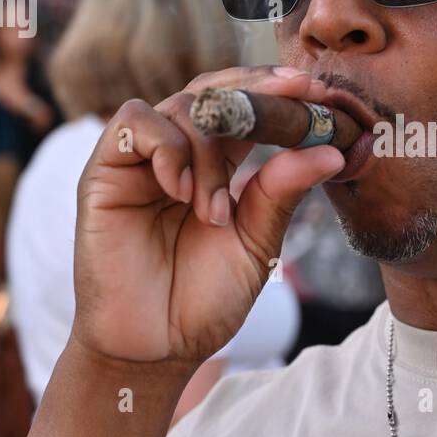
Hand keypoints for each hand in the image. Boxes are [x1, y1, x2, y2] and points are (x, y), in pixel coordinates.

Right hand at [69, 67, 344, 368]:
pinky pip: (134, 124)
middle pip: (213, 90)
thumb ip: (283, 193)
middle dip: (256, 88)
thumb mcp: (257, 244)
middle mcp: (179, 154)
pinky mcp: (105, 173)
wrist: (157, 348)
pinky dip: (167, 146)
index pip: (246, 107)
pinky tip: (180, 189)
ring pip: (180, 107)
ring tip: (214, 212)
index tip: (320, 92)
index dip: (280, 92)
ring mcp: (142, 161)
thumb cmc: (204, 300)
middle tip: (296, 94)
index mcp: (218, 166)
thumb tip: (331, 151)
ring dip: (209, 152)